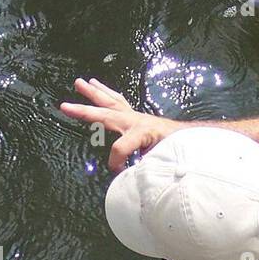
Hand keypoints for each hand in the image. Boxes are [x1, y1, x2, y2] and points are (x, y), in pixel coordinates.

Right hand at [59, 77, 180, 172]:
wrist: (194, 141)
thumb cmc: (179, 151)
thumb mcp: (161, 162)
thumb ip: (144, 169)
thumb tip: (128, 178)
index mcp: (141, 132)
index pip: (120, 147)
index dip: (117, 162)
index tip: (120, 173)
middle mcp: (136, 121)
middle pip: (105, 112)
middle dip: (84, 110)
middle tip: (65, 104)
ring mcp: (136, 117)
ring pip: (111, 101)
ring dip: (94, 92)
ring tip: (80, 82)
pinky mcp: (138, 117)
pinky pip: (119, 102)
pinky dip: (108, 93)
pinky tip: (100, 87)